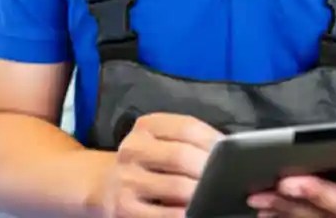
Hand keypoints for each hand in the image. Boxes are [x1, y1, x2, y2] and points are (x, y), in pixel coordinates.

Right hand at [99, 113, 222, 217]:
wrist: (105, 186)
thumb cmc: (147, 163)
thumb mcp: (160, 141)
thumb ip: (189, 142)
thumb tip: (226, 152)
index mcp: (146, 126)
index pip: (188, 128)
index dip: (214, 141)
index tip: (230, 152)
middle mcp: (132, 149)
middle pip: (182, 156)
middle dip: (210, 170)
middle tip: (226, 178)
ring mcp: (126, 179)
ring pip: (177, 187)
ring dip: (201, 193)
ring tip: (214, 195)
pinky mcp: (124, 208)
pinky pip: (165, 215)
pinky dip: (186, 214)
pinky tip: (195, 212)